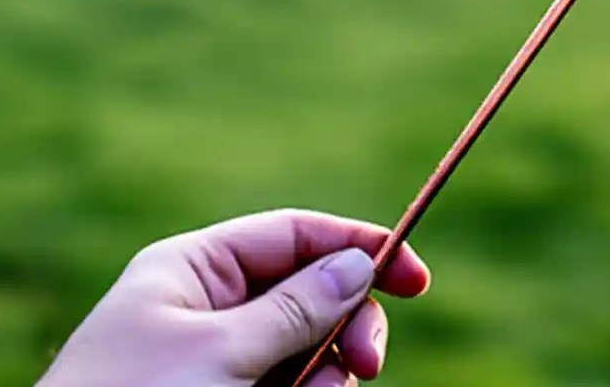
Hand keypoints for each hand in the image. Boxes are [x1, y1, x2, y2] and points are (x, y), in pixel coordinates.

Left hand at [39, 209, 430, 386]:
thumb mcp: (218, 353)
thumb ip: (296, 307)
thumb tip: (360, 261)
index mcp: (193, 271)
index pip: (294, 236)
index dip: (358, 247)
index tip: (416, 278)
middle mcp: (208, 310)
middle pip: (311, 293)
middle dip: (348, 323)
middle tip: (366, 363)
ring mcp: (218, 363)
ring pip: (307, 350)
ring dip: (328, 373)